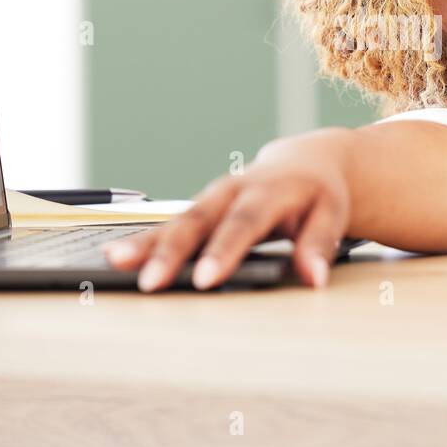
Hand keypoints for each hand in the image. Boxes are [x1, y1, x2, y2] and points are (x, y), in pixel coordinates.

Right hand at [104, 129, 353, 290]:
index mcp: (268, 190)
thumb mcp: (331, 214)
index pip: (244, 222)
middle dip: (172, 252)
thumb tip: (314, 278)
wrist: (304, 163)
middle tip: (151, 282)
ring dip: (146, 244)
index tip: (207, 280)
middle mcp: (233, 190)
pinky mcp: (199, 208)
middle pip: (199, 221)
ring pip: (176, 220)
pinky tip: (115, 256)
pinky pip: (168, 224)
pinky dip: (142, 240)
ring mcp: (212, 197)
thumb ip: (319, 244)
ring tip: (114, 264)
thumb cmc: (318, 195)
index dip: (224, 251)